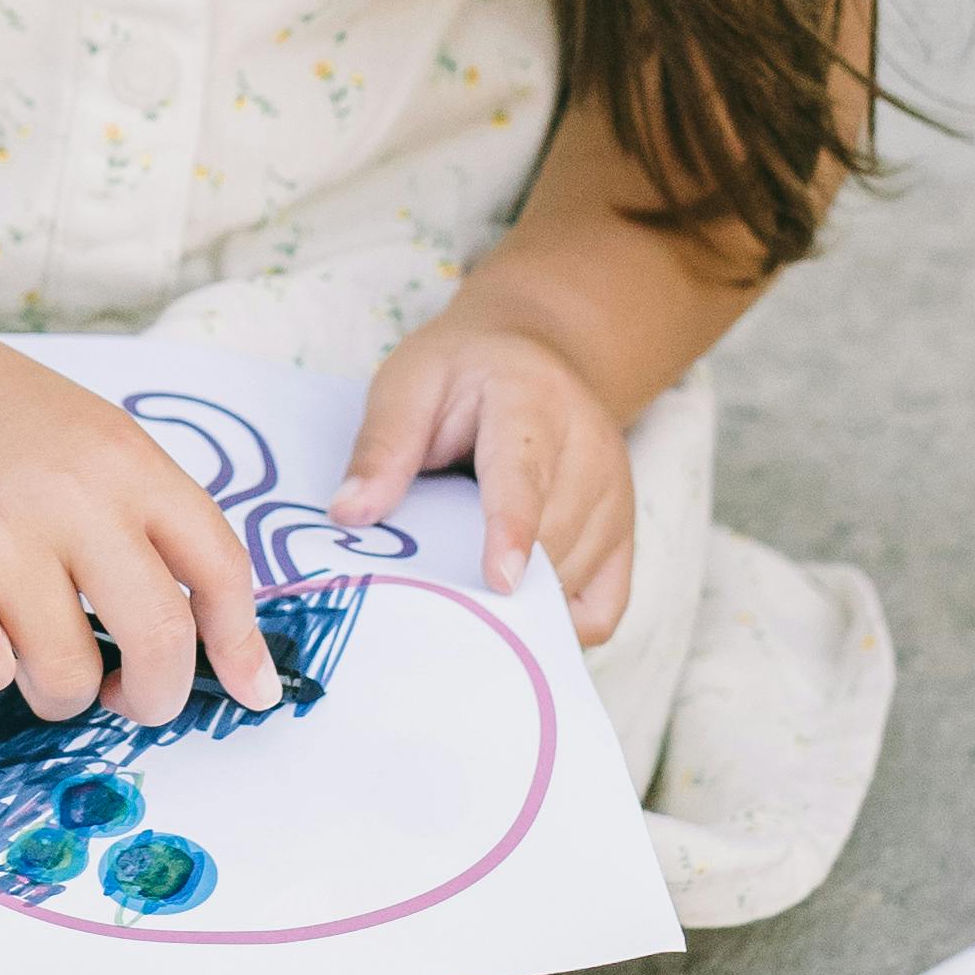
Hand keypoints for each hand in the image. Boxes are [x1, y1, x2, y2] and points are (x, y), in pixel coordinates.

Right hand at [0, 325, 278, 729]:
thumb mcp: (88, 440)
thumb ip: (139, 521)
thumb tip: (197, 642)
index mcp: (128, 459)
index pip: (218, 569)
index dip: (241, 645)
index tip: (251, 692)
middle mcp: (77, 494)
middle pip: (158, 639)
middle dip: (153, 697)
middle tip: (126, 698)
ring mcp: (1, 530)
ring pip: (68, 675)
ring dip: (57, 692)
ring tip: (28, 649)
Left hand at [334, 314, 636, 640]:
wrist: (536, 353)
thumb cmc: (464, 370)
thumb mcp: (408, 382)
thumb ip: (382, 446)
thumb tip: (349, 514)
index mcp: (532, 402)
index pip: (525, 476)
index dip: (512, 530)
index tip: (500, 580)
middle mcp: (591, 450)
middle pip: (552, 540)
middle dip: (492, 580)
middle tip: (432, 596)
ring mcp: (616, 495)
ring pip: (575, 578)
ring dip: (520, 599)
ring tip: (466, 584)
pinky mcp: (625, 533)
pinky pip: (600, 608)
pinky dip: (558, 621)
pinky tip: (515, 603)